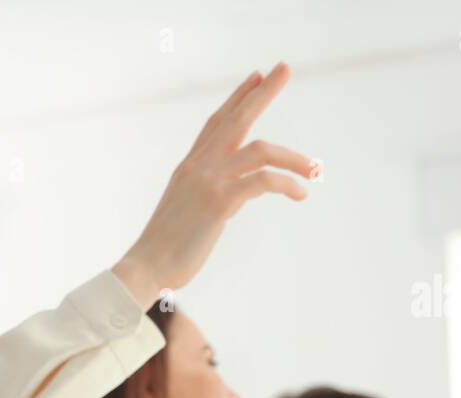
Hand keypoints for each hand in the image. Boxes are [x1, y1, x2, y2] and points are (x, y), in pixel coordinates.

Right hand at [112, 62, 312, 307]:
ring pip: (259, 150)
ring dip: (292, 157)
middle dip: (262, 92)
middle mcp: (198, 167)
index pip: (216, 123)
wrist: (146, 267)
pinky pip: (262, 181)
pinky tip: (300, 193)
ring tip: (314, 168)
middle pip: (236, 119)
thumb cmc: (165, 249)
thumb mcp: (187, 212)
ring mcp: (208, 182)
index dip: (237, 98)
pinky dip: (286, 184)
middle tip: (285, 68)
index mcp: (189, 167)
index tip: (256, 76)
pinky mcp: (219, 203)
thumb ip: (209, 196)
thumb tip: (231, 199)